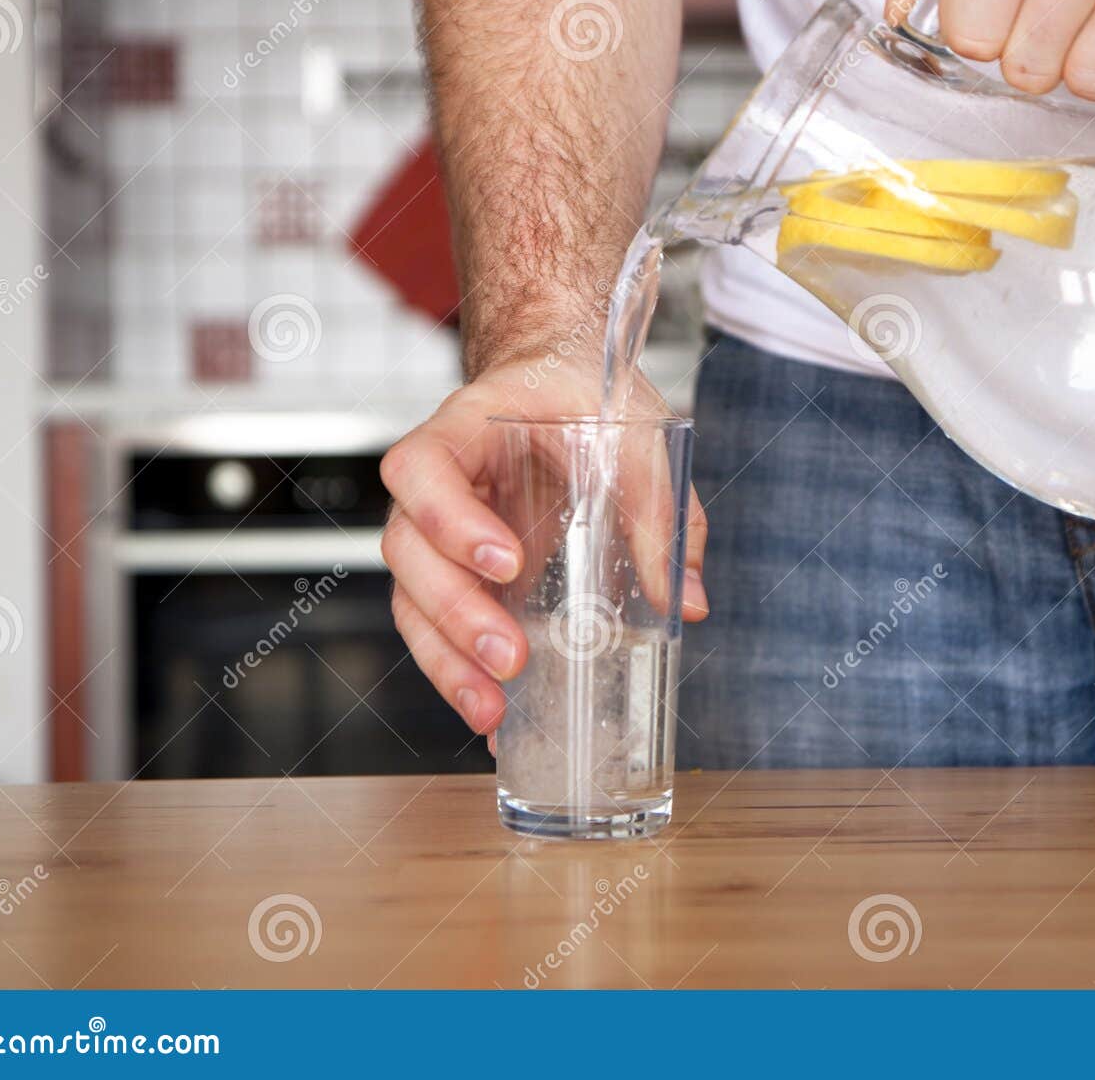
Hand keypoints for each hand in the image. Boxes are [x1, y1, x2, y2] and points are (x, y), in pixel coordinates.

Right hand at [380, 358, 708, 750]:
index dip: (449, 517)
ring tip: (491, 711)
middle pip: (408, 550)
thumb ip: (661, 509)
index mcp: (466, 427)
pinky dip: (462, 671)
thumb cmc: (585, 393)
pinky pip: (438, 624)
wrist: (557, 377)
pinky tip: (496, 716)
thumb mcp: (635, 432)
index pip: (421, 467)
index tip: (507, 558)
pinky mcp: (459, 570)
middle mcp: (436, 483)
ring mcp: (439, 531)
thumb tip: (686, 600)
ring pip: (412, 598)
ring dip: (447, 659)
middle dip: (454, 612)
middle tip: (509, 657)